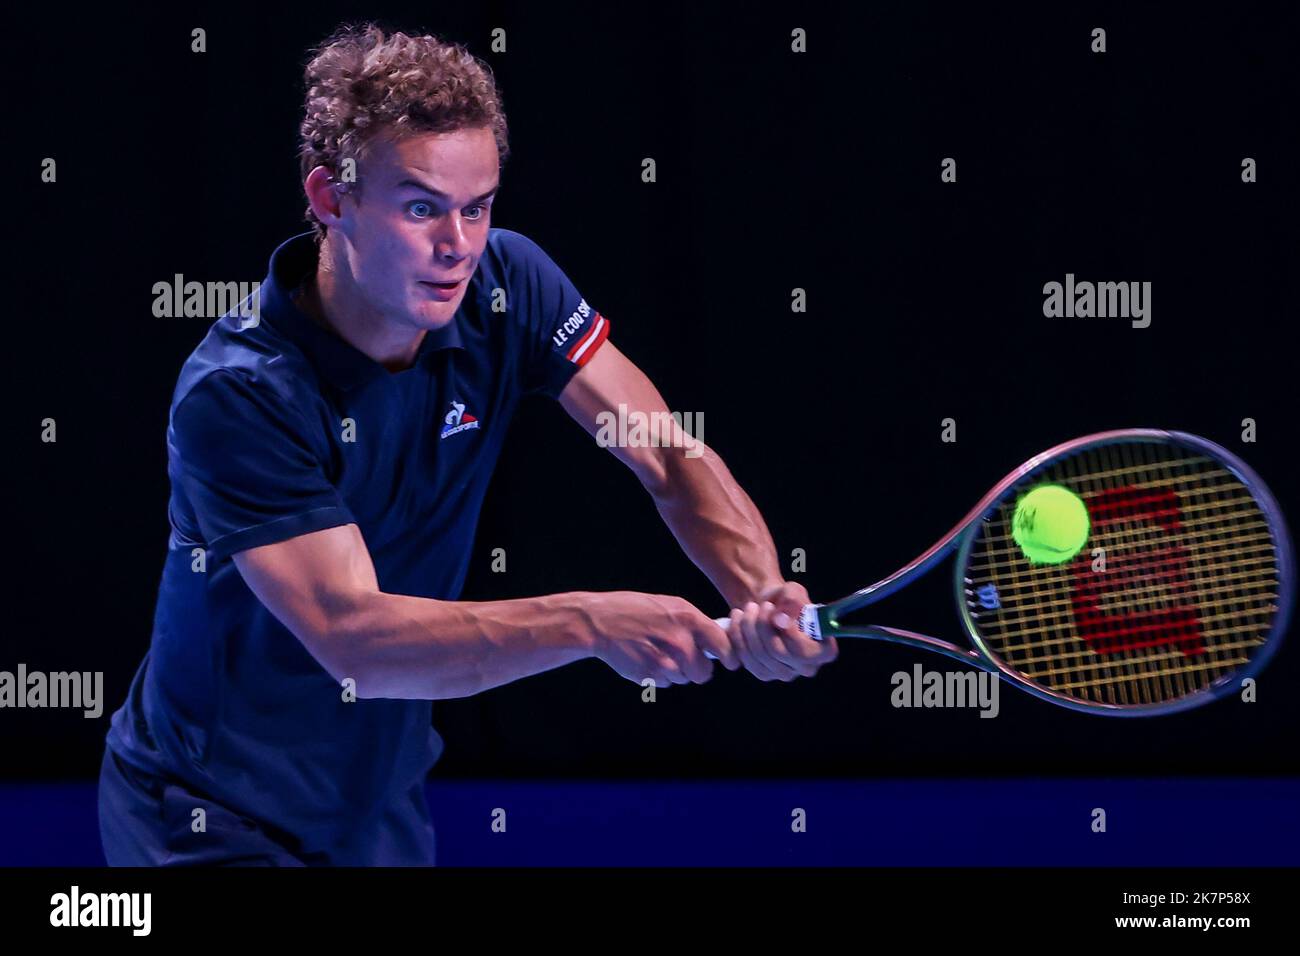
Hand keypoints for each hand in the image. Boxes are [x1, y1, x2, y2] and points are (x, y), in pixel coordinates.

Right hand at [589, 592, 738, 686]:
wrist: (599, 622)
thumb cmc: (634, 609)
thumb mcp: (670, 605)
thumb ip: (694, 622)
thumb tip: (718, 640)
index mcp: (688, 619)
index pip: (723, 645)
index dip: (729, 657)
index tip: (729, 662)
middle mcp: (680, 641)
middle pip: (704, 672)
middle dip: (697, 669)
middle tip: (684, 658)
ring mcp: (664, 661)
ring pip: (683, 678)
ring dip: (676, 671)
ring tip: (657, 652)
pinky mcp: (649, 675)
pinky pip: (665, 683)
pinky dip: (659, 675)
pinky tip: (646, 658)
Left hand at [728, 581, 837, 681]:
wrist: (767, 607)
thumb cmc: (786, 600)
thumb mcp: (794, 592)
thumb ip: (792, 602)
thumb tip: (780, 618)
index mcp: (823, 651)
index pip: (805, 652)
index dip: (789, 633)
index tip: (777, 613)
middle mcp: (806, 667)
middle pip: (778, 653)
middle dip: (763, 625)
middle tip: (759, 606)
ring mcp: (783, 673)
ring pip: (758, 656)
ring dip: (748, 628)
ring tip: (748, 609)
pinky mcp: (763, 673)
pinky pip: (743, 660)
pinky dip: (735, 638)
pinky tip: (735, 620)